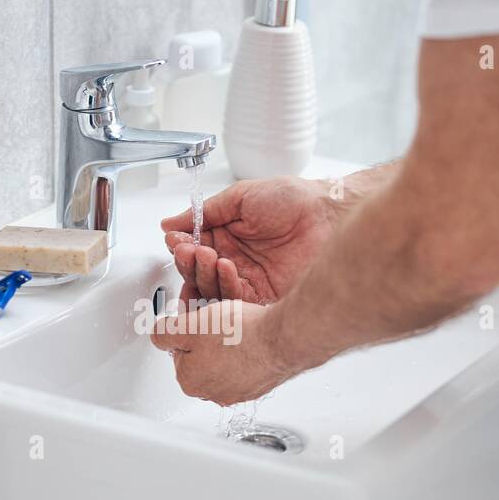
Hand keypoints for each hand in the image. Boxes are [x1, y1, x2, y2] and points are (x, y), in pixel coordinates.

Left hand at [150, 301, 299, 405]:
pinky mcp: (260, 384)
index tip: (197, 317)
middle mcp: (213, 393)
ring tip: (237, 325)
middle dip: (206, 336)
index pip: (178, 351)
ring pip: (224, 359)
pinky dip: (247, 349)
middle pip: (200, 357)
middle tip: (219, 319)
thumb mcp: (188, 325)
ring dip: (227, 341)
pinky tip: (252, 335)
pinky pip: (246, 363)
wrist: (280, 339)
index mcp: (190, 381)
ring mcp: (239, 391)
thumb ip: (164, 332)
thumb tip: (157, 335)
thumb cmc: (238, 334)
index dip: (187, 329)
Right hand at [161, 176, 341, 305]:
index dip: (181, 247)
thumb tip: (170, 223)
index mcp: (228, 238)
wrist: (327, 214)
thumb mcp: (240, 197)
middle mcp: (236, 262)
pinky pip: (234, 302)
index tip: (176, 240)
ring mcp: (249, 281)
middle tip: (189, 250)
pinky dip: (224, 287)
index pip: (194, 251)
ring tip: (207, 256)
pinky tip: (225, 267)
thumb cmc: (294, 200)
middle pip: (198, 275)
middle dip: (188, 263)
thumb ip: (204, 213)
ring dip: (203, 275)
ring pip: (212, 291)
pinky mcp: (264, 298)